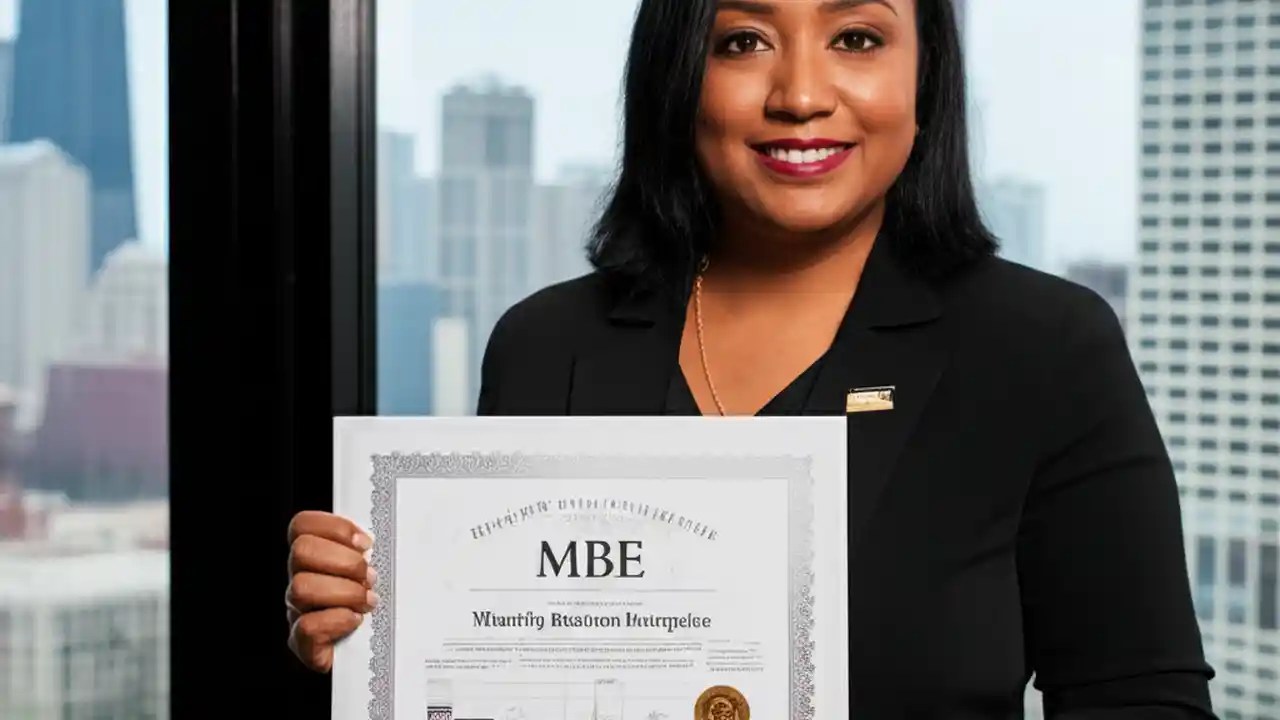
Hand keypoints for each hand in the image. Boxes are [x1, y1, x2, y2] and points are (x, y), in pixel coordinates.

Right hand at [285, 510, 376, 671]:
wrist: (375, 654)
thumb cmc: (379, 605)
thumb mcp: (382, 570)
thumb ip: (381, 549)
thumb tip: (406, 535)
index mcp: (316, 557)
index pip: (303, 526)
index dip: (334, 528)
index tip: (365, 542)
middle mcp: (302, 579)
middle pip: (302, 551)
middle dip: (344, 561)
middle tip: (370, 575)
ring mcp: (298, 610)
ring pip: (302, 587)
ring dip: (344, 591)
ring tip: (368, 600)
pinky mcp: (303, 642)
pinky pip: (307, 626)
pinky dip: (337, 621)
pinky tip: (355, 620)